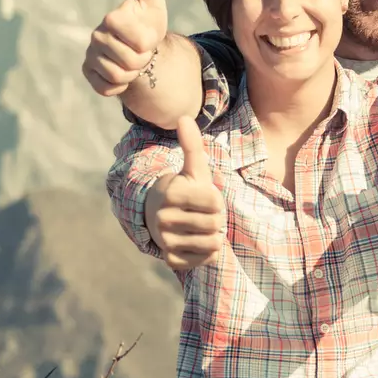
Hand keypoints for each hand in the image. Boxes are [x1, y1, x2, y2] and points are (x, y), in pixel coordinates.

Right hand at [83, 0, 168, 96]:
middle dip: (143, 59)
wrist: (138, 45)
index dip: (150, 43)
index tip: (148, 34)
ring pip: (120, 77)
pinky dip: (120, 86)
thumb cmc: (147, 20)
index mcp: (112, 18)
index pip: (141, 42)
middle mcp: (95, 35)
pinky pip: (108, 89)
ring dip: (133, 73)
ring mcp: (90, 55)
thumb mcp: (152, 1)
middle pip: (131, 62)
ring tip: (132, 58)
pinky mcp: (88, 73)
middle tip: (141, 49)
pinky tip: (120, 71)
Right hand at [144, 117, 225, 269]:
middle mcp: (163, 219)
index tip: (205, 197)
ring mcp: (166, 241)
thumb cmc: (184, 189)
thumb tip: (184, 117)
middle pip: (215, 223)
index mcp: (171, 194)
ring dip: (214, 235)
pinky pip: (206, 259)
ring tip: (202, 227)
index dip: (216, 199)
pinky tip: (198, 241)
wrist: (160, 215)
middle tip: (204, 214)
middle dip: (217, 218)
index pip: (215, 202)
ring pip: (213, 243)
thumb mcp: (192, 168)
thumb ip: (192, 145)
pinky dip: (208, 252)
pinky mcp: (171, 260)